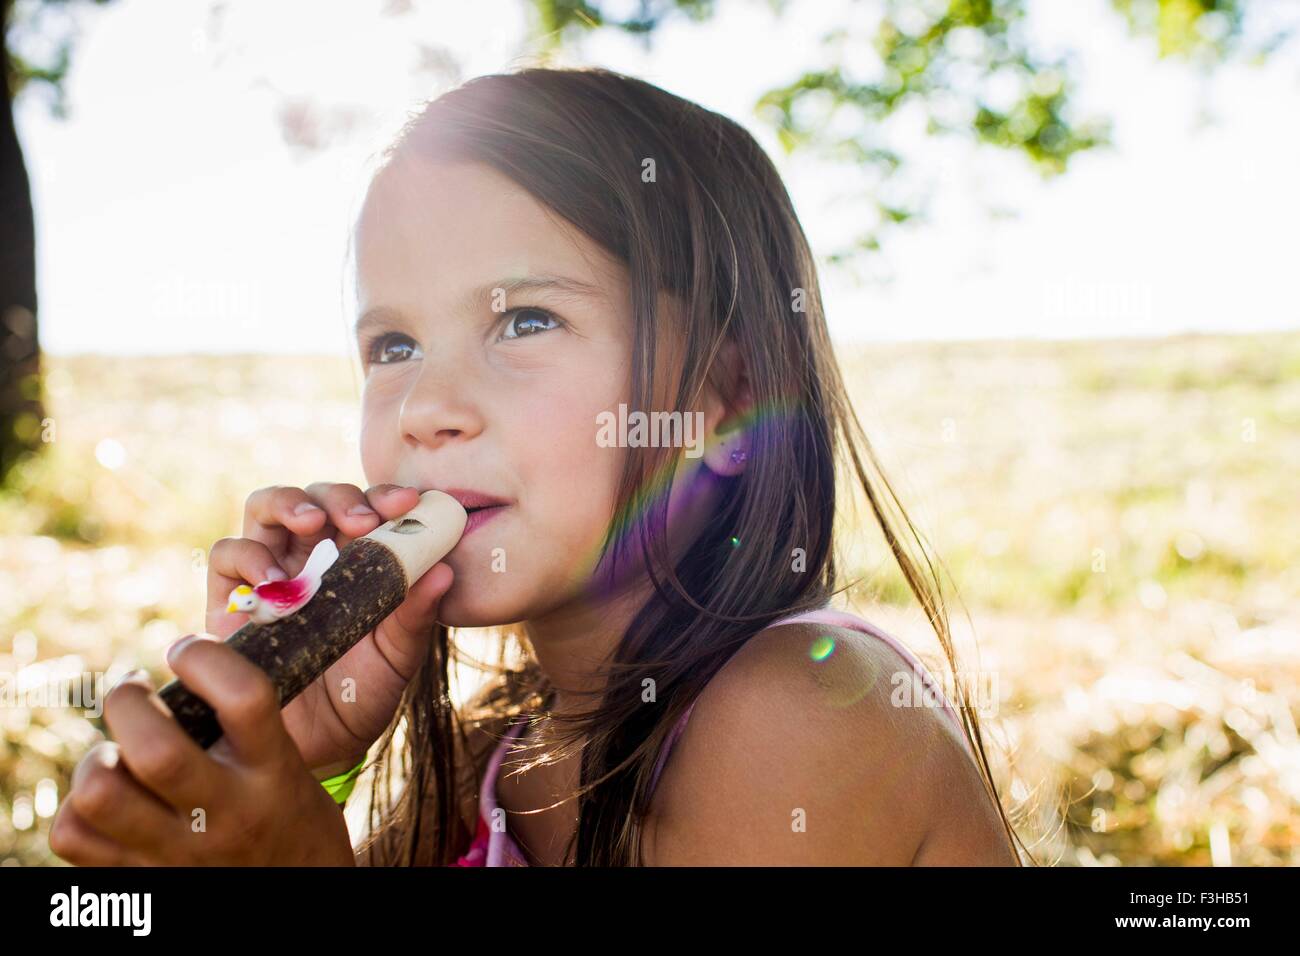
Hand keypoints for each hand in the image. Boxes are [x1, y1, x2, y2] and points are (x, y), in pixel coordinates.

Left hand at [50, 638, 354, 865]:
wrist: (301, 895)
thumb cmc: (293, 816)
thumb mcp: (291, 766)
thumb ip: (248, 726)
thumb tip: (189, 666)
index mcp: (275, 773)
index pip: (245, 699)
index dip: (204, 657)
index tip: (186, 650)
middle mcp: (227, 816)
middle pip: (155, 752)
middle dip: (128, 702)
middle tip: (134, 690)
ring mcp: (180, 854)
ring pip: (101, 794)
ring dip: (96, 758)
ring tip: (116, 751)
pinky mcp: (142, 881)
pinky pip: (75, 836)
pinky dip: (77, 806)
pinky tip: (110, 793)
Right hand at [205, 482, 453, 773]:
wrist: (314, 751)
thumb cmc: (361, 696)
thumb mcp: (397, 658)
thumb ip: (416, 616)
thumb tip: (446, 572)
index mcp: (358, 560)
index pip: (370, 509)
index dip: (386, 497)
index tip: (408, 504)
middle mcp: (311, 557)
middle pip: (317, 497)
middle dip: (340, 496)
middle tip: (363, 518)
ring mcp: (268, 573)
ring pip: (267, 508)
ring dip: (290, 504)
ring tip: (314, 523)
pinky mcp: (227, 599)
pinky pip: (228, 554)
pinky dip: (249, 556)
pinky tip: (275, 583)